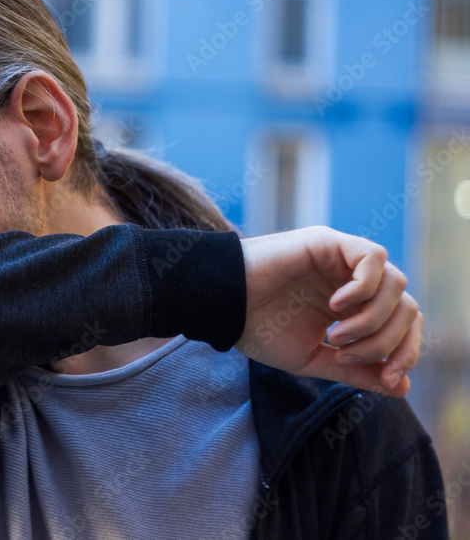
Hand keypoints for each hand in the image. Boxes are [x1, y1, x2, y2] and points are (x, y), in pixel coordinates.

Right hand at [236, 225, 421, 396]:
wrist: (223, 306)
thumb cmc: (257, 329)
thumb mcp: (313, 358)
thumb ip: (356, 370)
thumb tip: (402, 387)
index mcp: (352, 307)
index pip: (403, 324)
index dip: (405, 353)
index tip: (388, 379)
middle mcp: (352, 281)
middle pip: (407, 308)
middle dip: (388, 341)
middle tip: (345, 353)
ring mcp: (342, 260)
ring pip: (396, 284)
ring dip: (372, 319)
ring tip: (336, 332)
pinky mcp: (329, 242)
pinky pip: (373, 258)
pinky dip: (364, 288)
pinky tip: (335, 305)